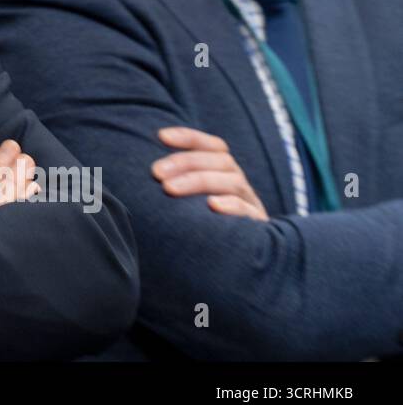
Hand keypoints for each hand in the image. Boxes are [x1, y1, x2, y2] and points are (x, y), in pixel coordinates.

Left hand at [153, 126, 267, 220]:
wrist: (236, 267)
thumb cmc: (202, 229)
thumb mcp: (190, 204)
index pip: (214, 146)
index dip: (190, 137)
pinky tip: (211, 206)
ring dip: (198, 181)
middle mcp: (239, 185)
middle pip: (220, 161)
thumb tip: (146, 169)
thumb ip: (175, 184)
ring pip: (233, 182)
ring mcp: (251, 205)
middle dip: (185, 162)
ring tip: (169, 188)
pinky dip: (231, 206)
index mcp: (225, 174)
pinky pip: (249, 212)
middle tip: (156, 172)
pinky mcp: (258, 228)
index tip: (161, 136)